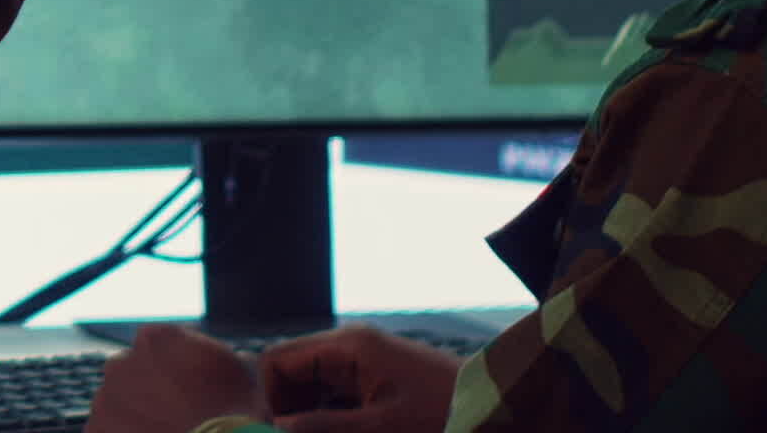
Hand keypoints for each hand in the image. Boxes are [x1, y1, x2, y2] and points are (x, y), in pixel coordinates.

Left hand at [84, 326, 262, 432]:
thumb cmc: (235, 411)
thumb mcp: (243, 372)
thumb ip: (224, 356)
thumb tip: (235, 358)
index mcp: (155, 338)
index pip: (157, 347)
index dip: (172, 370)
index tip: (184, 389)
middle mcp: (121, 362)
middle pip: (131, 375)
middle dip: (148, 392)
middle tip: (174, 415)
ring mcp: (105, 398)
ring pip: (117, 406)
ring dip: (134, 417)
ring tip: (164, 432)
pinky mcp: (96, 430)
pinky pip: (108, 432)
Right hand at [260, 325, 464, 432]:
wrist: (497, 409)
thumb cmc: (443, 417)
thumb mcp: (380, 428)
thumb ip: (323, 427)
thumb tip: (275, 427)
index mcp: (347, 346)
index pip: (277, 361)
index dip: (269, 399)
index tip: (278, 431)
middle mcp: (350, 343)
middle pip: (292, 371)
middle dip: (288, 409)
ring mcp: (364, 357)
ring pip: (312, 384)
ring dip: (309, 414)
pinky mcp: (377, 374)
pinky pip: (335, 391)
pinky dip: (330, 414)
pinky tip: (343, 432)